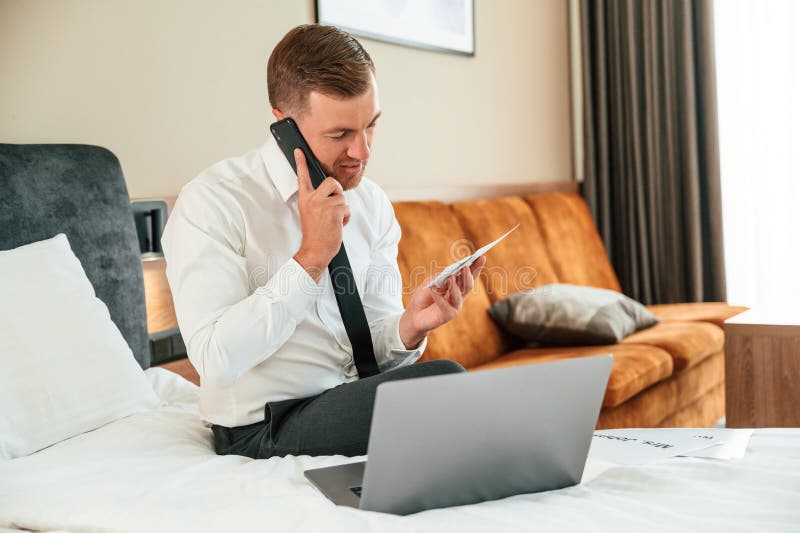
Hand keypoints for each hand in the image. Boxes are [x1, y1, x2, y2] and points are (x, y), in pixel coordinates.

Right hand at [292, 149, 349, 281]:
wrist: (315, 249)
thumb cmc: (315, 233)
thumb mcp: (311, 213)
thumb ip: (318, 200)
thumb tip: (331, 191)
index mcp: (304, 199)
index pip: (302, 177)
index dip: (301, 162)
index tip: (299, 150)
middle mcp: (312, 199)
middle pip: (331, 182)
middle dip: (338, 192)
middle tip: (334, 205)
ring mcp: (323, 204)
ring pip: (342, 197)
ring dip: (342, 209)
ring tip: (332, 220)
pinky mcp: (334, 210)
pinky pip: (346, 208)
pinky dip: (345, 218)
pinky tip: (337, 225)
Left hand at [398, 256, 486, 347]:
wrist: (414, 315)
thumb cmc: (424, 296)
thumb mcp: (431, 282)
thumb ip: (441, 278)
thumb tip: (450, 274)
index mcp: (457, 286)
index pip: (468, 276)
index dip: (476, 267)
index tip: (481, 257)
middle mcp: (458, 296)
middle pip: (467, 285)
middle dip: (468, 275)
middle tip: (466, 266)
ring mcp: (454, 306)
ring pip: (458, 295)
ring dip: (455, 286)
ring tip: (451, 277)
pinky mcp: (447, 315)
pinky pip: (444, 305)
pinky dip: (439, 296)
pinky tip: (433, 290)